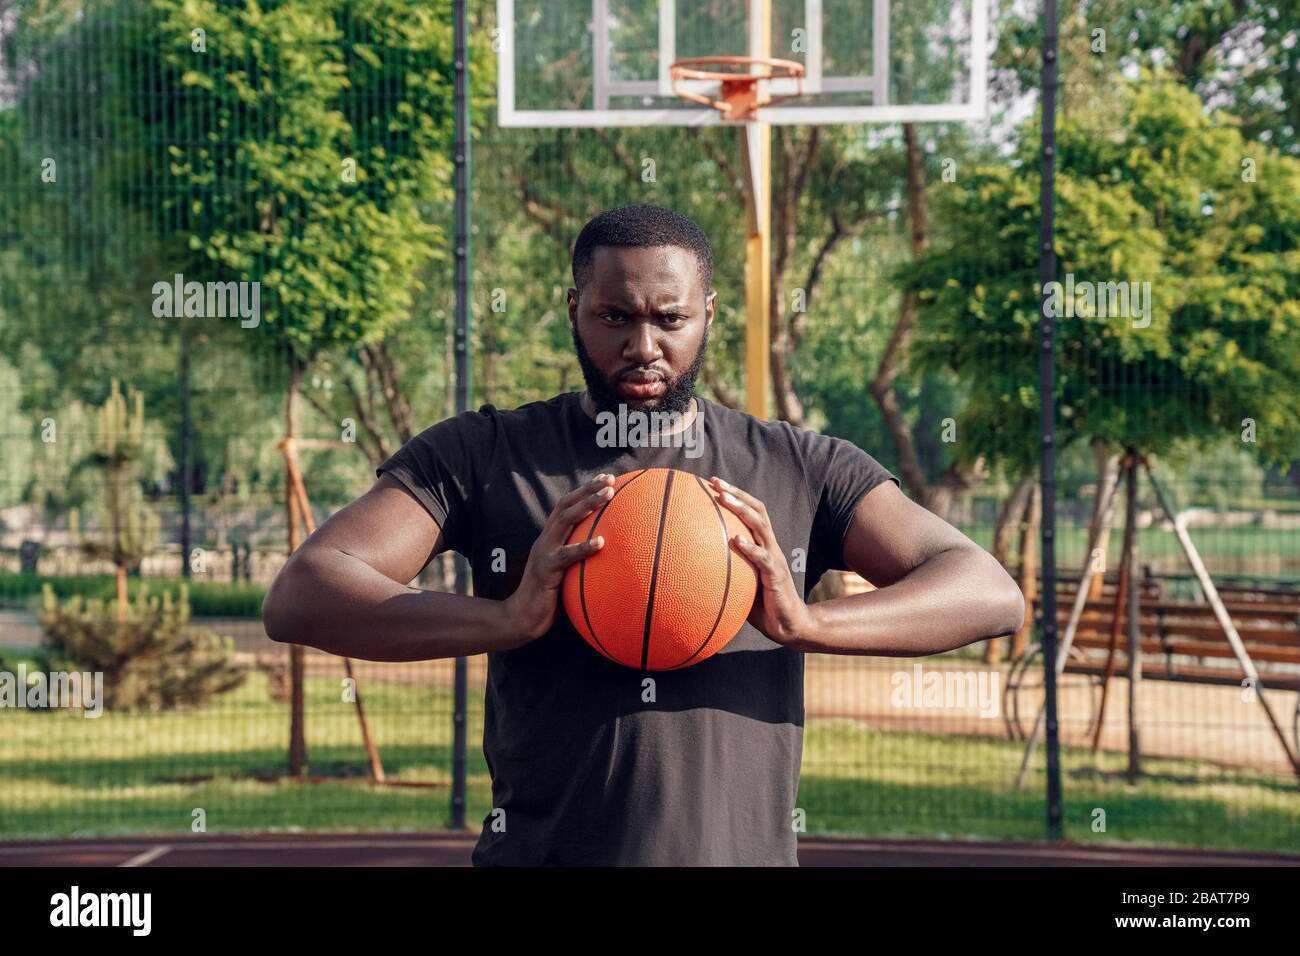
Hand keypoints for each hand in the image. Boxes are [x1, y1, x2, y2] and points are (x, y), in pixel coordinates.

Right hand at [500, 474, 614, 645]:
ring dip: (587, 505)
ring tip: (608, 495)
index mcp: (549, 539)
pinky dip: (583, 547)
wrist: (522, 618)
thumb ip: (579, 561)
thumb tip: (609, 557)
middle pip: (565, 506)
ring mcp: (544, 553)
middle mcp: (545, 541)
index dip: (584, 490)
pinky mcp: (546, 570)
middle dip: (588, 490)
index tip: (605, 479)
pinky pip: (566, 556)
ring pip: (565, 521)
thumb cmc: (548, 599)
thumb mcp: (565, 573)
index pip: (565, 507)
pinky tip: (601, 542)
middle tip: (610, 480)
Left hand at [710, 476, 814, 649]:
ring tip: (724, 499)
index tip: (712, 482)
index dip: (735, 495)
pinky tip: (736, 541)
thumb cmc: (760, 605)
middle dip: (737, 493)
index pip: (751, 512)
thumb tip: (688, 568)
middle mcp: (770, 546)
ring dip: (742, 510)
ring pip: (761, 527)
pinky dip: (750, 548)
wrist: (787, 626)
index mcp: (762, 545)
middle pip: (757, 510)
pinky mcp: (776, 577)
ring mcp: (775, 560)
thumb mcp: (739, 583)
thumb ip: (724, 570)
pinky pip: (764, 559)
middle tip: (715, 482)